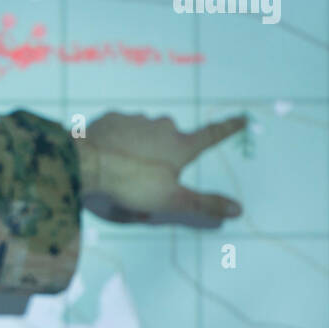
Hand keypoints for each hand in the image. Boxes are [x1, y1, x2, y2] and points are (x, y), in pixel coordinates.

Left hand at [74, 112, 246, 225]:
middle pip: (172, 137)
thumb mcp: (171, 200)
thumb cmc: (131, 183)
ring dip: (142, 145)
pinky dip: (120, 139)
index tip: (242, 117)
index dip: (228, 128)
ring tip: (126, 167)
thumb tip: (238, 210)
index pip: (212, 135)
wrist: (86, 162)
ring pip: (146, 132)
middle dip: (166, 152)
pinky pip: (122, 128)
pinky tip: (110, 154)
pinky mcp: (113, 118)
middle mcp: (162, 126)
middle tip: (149, 175)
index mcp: (180, 145)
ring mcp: (136, 119)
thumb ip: (204, 205)